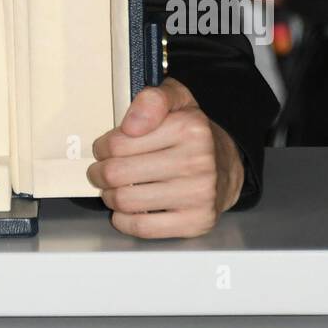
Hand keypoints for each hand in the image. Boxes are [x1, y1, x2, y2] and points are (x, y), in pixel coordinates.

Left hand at [86, 76, 244, 237]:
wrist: (227, 166)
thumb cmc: (194, 134)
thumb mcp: (176, 100)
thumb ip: (151, 99)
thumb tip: (130, 125)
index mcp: (188, 128)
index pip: (118, 143)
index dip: (103, 147)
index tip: (104, 149)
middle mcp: (196, 161)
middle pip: (117, 173)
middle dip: (100, 173)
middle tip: (102, 171)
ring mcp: (198, 194)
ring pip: (126, 201)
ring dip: (110, 196)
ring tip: (114, 189)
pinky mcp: (196, 221)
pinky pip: (143, 227)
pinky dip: (124, 220)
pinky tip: (126, 211)